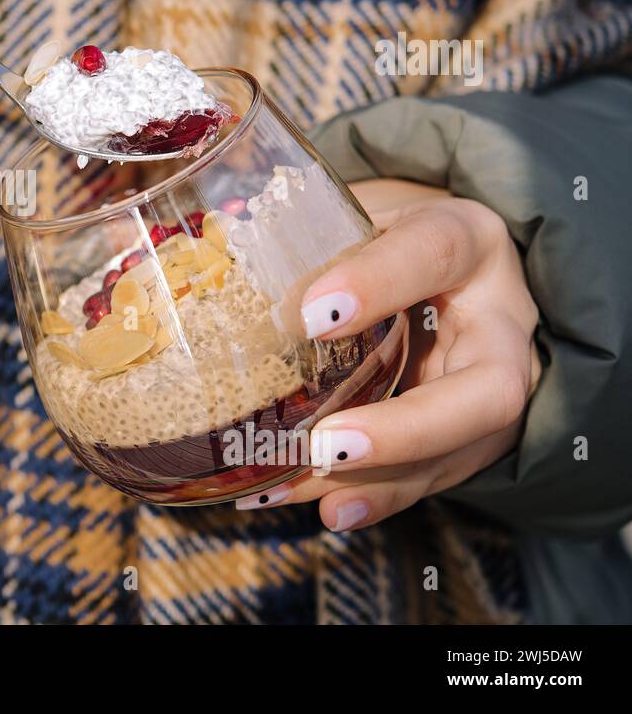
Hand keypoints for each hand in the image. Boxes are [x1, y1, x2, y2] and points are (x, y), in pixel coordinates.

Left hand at [237, 180, 541, 530]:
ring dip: (376, 480)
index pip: (433, 253)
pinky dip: (376, 497)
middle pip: (489, 391)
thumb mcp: (356, 217)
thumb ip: (312, 240)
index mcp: (467, 240)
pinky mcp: (475, 436)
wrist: (438, 267)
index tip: (311, 314)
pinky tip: (323, 508)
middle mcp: (499, 323)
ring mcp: (495, 388)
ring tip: (295, 488)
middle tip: (327, 446)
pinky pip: (433, 476)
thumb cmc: (384, 236)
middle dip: (407, 429)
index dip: (376, 284)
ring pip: (459, 451)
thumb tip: (226, 269)